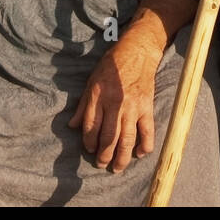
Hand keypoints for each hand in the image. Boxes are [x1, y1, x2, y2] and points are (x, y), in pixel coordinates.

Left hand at [67, 30, 163, 173]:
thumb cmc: (111, 66)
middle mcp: (114, 103)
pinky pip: (147, 131)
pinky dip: (144, 145)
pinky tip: (139, 154)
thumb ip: (83, 106)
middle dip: (103, 155)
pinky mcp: (147, 107)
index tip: (89, 149)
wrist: (137, 52)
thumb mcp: (91, 82)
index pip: (91, 126)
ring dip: (121, 157)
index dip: (89, 142)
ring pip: (126, 139)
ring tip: (117, 168)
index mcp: (98, 96)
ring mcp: (132, 107)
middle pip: (108, 137)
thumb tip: (71, 126)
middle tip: (101, 164)